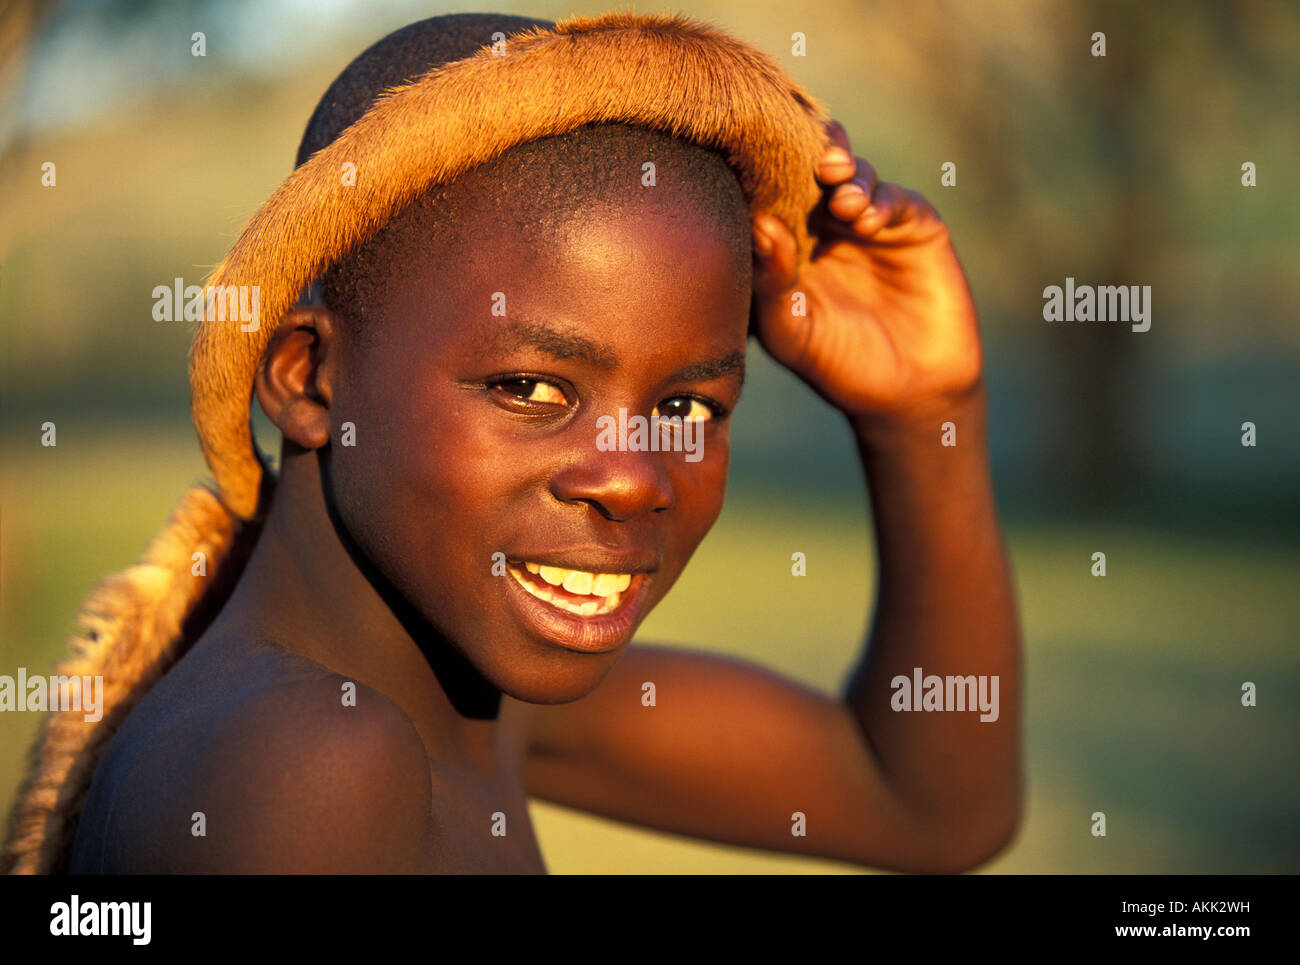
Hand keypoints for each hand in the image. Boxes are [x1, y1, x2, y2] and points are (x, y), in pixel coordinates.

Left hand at [751, 120, 983, 423]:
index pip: (769, 195)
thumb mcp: (791, 332)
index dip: (761, 175)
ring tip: (840, 199)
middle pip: (810, 170)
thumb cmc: (838, 366)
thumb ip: (771, 284)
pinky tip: (866, 220)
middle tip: (807, 165)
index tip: (751, 161)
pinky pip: (896, 198)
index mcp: (787, 244)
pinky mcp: (914, 225)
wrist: (909, 393)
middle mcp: (827, 225)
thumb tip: (760, 226)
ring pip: (853, 175)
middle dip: (807, 155)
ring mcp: (871, 222)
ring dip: (845, 176)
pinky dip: (881, 201)